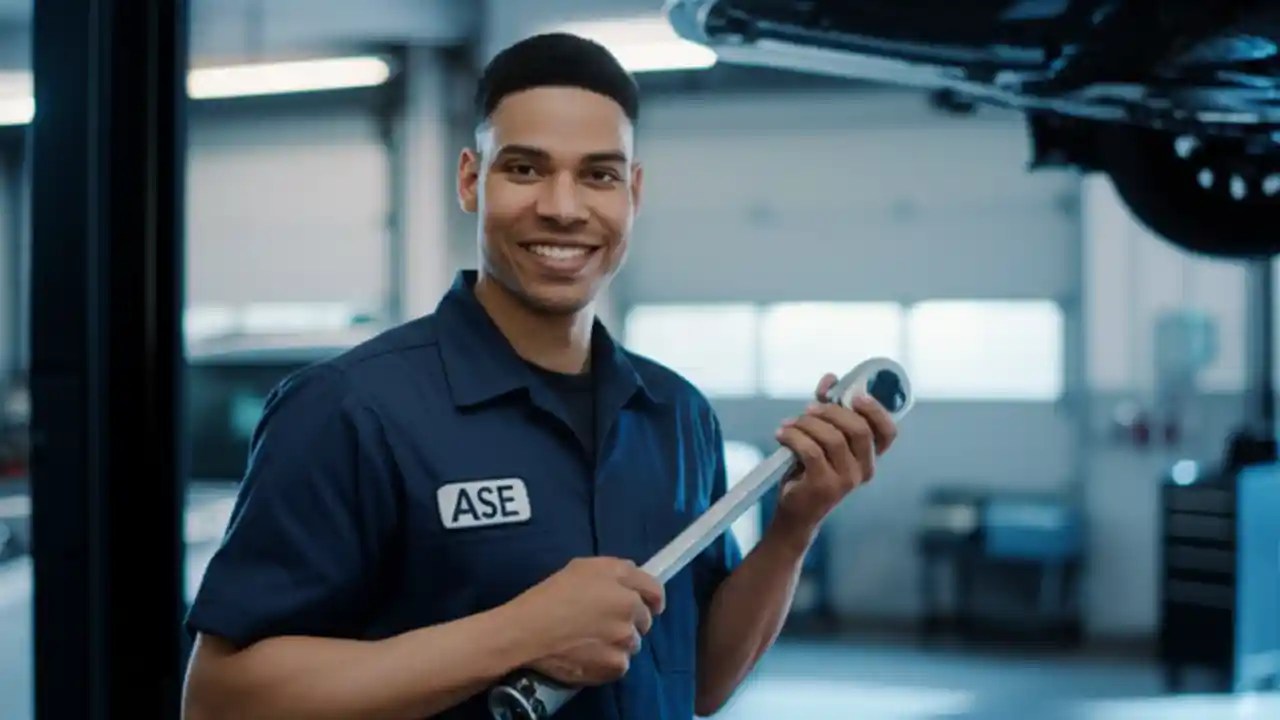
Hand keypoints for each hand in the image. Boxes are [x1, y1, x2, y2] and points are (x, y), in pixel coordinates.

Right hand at [510, 557, 664, 686]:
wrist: (527, 631)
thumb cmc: (549, 595)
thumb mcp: (582, 567)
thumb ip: (615, 571)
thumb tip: (634, 577)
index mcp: (622, 582)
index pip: (655, 591)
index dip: (653, 599)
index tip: (650, 606)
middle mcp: (629, 609)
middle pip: (645, 620)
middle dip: (631, 622)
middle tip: (605, 624)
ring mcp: (624, 639)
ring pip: (632, 644)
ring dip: (619, 643)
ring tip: (593, 642)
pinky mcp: (615, 665)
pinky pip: (621, 664)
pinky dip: (609, 662)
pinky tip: (589, 656)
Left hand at [773, 372, 898, 534]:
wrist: (796, 511)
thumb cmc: (810, 469)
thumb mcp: (821, 436)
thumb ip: (828, 408)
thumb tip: (830, 379)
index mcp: (869, 457)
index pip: (887, 432)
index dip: (876, 410)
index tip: (856, 395)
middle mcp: (863, 470)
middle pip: (858, 429)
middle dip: (832, 412)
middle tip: (809, 409)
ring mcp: (846, 481)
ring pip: (832, 438)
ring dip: (807, 424)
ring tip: (789, 424)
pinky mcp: (824, 487)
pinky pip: (812, 451)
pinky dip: (794, 437)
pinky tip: (782, 435)